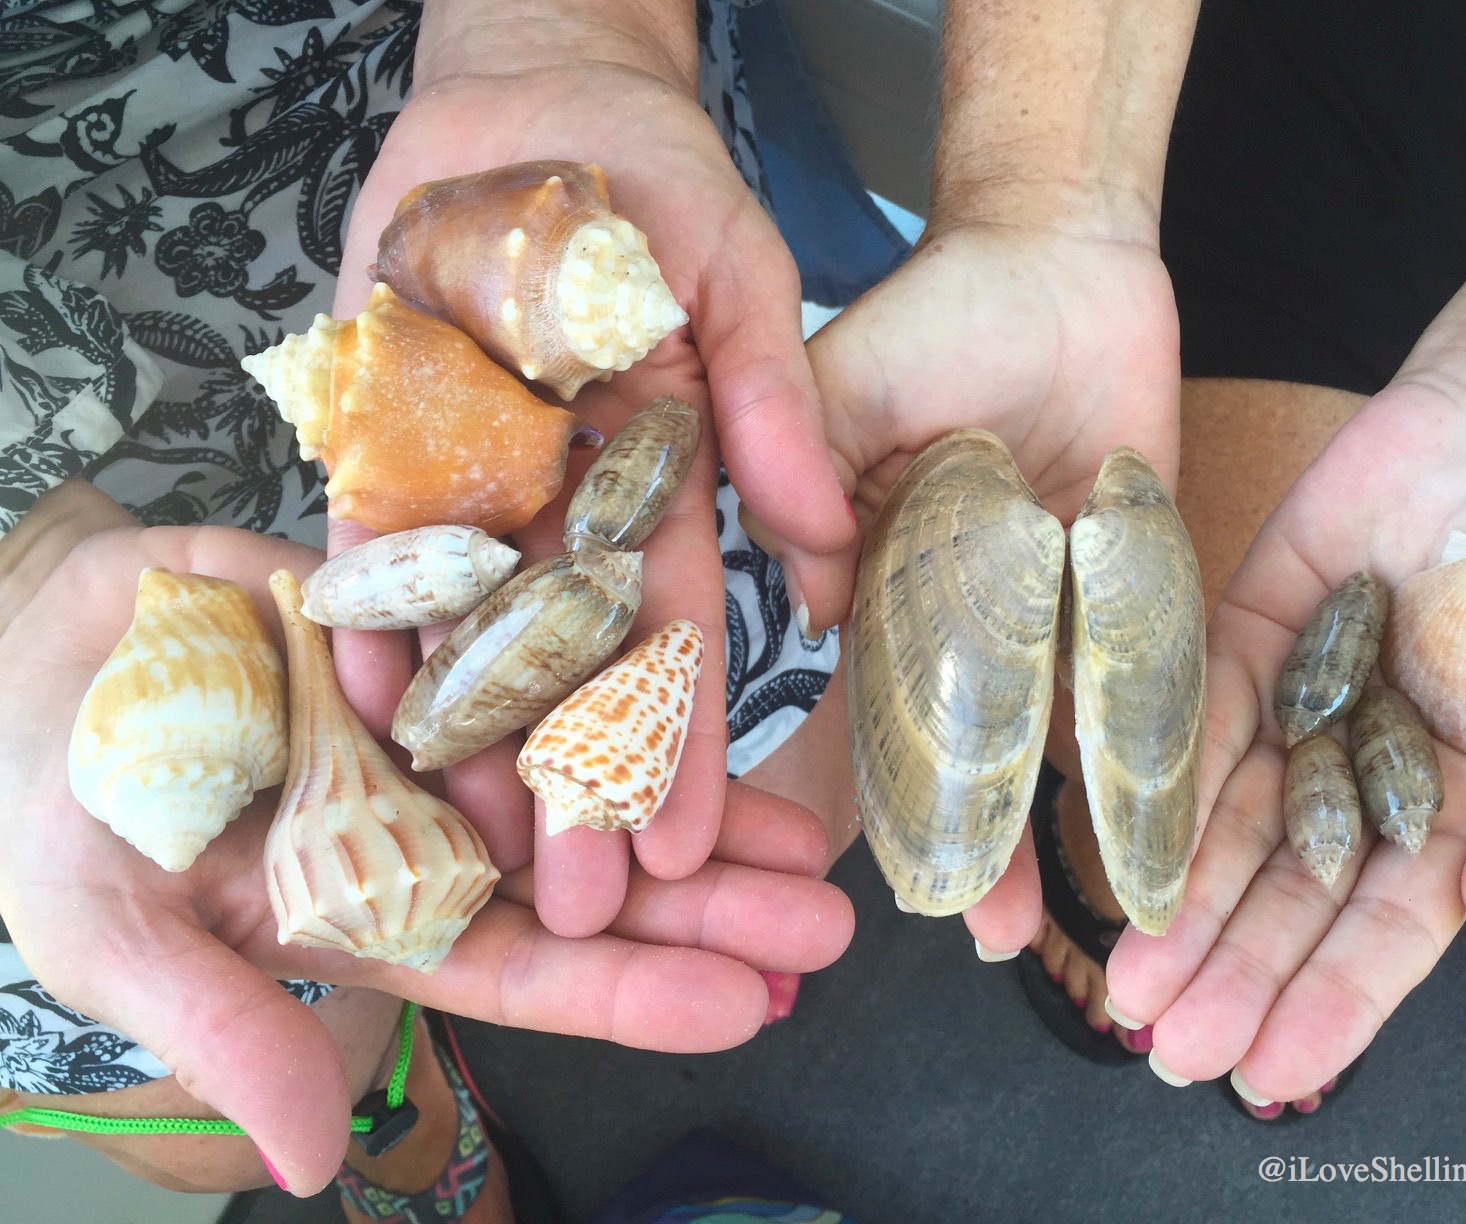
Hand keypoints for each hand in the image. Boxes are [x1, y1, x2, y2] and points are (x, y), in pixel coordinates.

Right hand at [0, 526, 852, 1193]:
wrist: (29, 645)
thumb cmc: (53, 805)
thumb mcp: (117, 927)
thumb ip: (225, 1026)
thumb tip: (307, 1164)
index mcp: (379, 904)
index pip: (524, 963)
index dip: (629, 989)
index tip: (741, 1010)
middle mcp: (434, 817)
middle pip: (590, 871)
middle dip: (707, 904)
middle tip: (827, 927)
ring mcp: (440, 713)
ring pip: (589, 757)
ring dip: (691, 791)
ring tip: (805, 831)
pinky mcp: (431, 612)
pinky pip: (535, 629)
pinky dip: (612, 645)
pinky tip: (697, 658)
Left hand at [327, 34, 850, 935]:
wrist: (533, 96)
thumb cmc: (659, 184)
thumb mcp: (744, 282)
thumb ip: (779, 408)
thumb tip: (821, 548)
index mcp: (661, 483)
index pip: (677, 629)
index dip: (683, 736)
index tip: (696, 840)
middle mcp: (563, 506)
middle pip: (569, 662)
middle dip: (578, 783)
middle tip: (586, 906)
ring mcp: (468, 480)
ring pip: (467, 631)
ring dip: (473, 740)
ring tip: (478, 854)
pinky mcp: (378, 441)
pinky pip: (366, 545)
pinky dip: (365, 620)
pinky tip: (368, 711)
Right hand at [788, 220, 1181, 949]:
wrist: (1068, 262)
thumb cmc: (937, 310)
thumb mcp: (843, 379)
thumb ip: (807, 471)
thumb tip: (811, 601)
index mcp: (868, 579)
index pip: (858, 706)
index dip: (867, 787)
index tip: (864, 863)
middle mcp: (947, 617)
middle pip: (949, 750)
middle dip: (958, 838)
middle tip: (974, 926)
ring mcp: (1033, 614)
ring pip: (1034, 743)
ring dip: (1037, 827)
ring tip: (1037, 922)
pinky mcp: (1115, 596)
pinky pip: (1123, 690)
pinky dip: (1129, 759)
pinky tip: (1138, 835)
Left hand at [1106, 379, 1465, 1099]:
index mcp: (1461, 815)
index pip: (1387, 931)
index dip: (1331, 1001)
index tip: (1268, 1071)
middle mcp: (1368, 777)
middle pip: (1293, 895)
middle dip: (1236, 972)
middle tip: (1169, 1046)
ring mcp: (1305, 710)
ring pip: (1232, 825)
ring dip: (1186, 906)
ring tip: (1133, 985)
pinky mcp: (1248, 638)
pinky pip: (1202, 719)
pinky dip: (1166, 783)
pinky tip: (1130, 855)